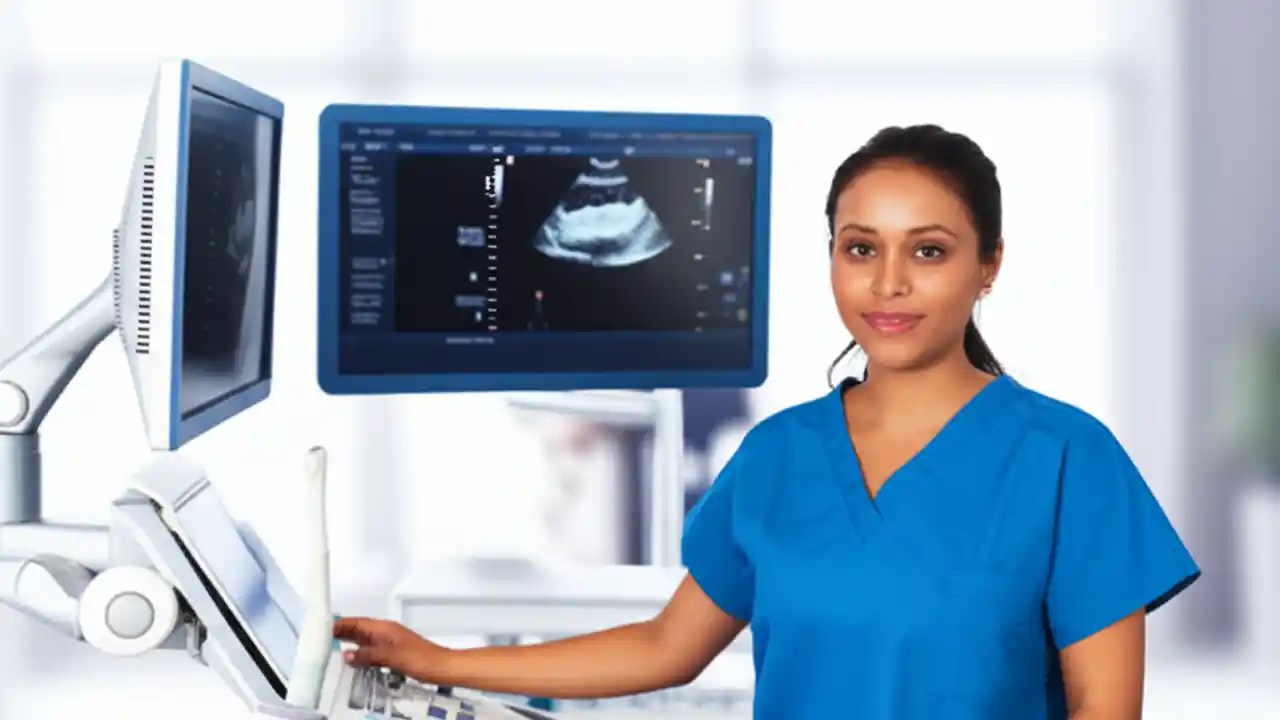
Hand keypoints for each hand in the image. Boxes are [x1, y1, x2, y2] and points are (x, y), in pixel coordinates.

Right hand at [333, 617, 449, 680]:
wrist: (441, 667)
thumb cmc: (420, 659)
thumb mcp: (392, 657)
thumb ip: (368, 654)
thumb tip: (346, 654)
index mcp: (385, 628)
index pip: (358, 623)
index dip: (341, 624)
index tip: (322, 627)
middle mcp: (386, 632)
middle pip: (359, 629)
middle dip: (342, 631)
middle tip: (320, 638)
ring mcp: (390, 642)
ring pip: (364, 639)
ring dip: (349, 642)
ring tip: (331, 647)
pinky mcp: (393, 652)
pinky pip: (371, 649)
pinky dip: (360, 652)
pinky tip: (353, 659)